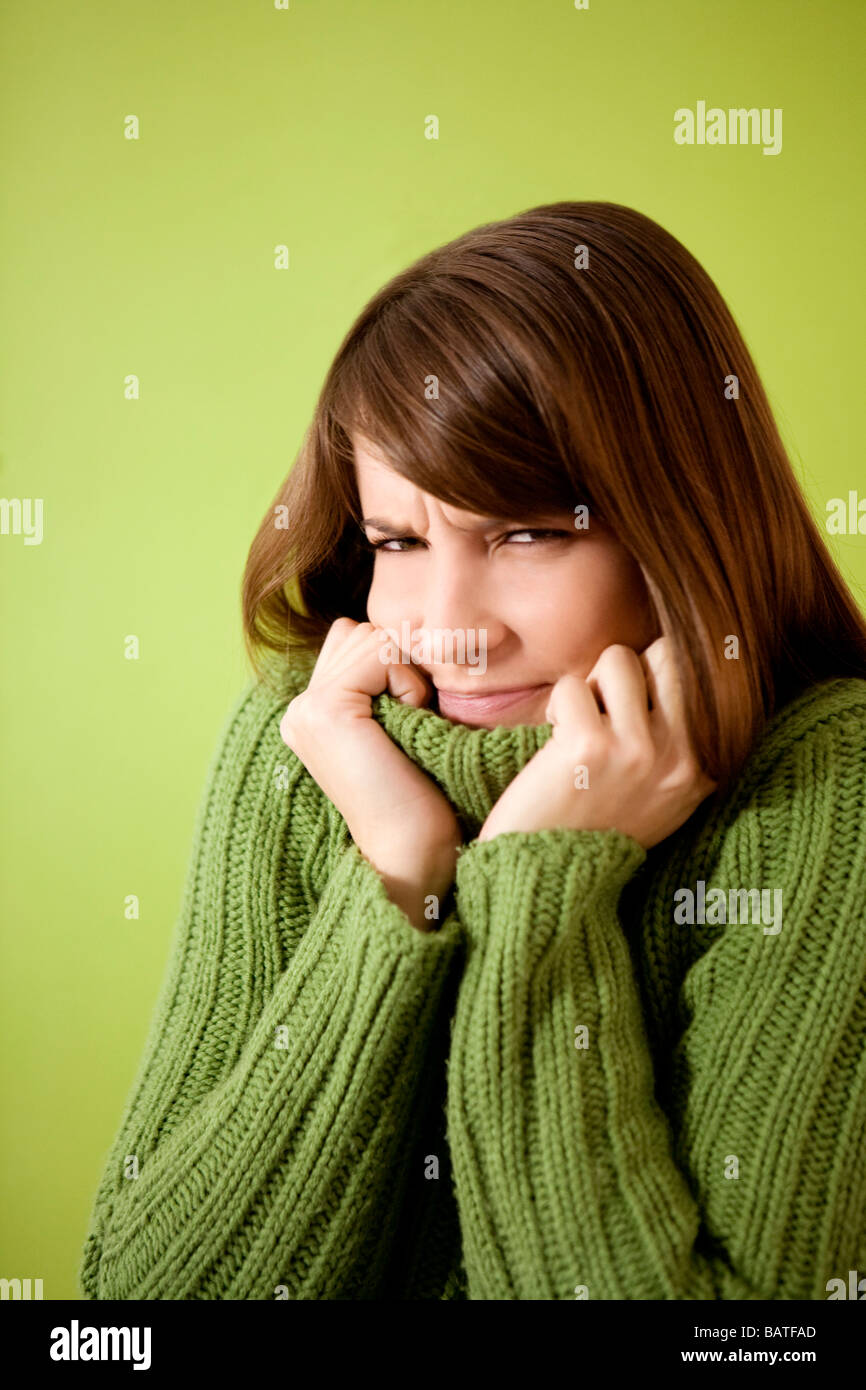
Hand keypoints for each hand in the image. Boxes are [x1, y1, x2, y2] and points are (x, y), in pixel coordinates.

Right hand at [279, 619, 461, 929]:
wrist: (413, 852)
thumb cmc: (423, 798)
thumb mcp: (398, 726)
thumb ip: (382, 681)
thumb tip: (400, 630)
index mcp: (310, 713)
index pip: (353, 638)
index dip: (396, 664)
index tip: (412, 716)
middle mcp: (299, 708)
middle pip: (360, 631)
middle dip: (400, 664)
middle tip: (413, 720)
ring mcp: (307, 708)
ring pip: (372, 636)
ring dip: (407, 673)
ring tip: (410, 724)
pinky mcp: (327, 709)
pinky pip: (381, 651)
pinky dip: (409, 681)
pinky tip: (411, 722)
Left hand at [477, 638, 716, 850]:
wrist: (550, 875)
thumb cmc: (599, 826)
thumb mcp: (663, 793)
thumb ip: (680, 740)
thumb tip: (682, 662)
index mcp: (705, 767)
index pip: (704, 677)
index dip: (659, 677)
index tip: (635, 706)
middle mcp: (681, 758)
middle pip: (669, 654)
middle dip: (631, 669)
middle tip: (606, 708)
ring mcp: (639, 751)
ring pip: (619, 660)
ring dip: (590, 685)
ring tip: (579, 723)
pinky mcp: (590, 747)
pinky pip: (573, 686)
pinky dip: (557, 706)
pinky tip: (555, 742)